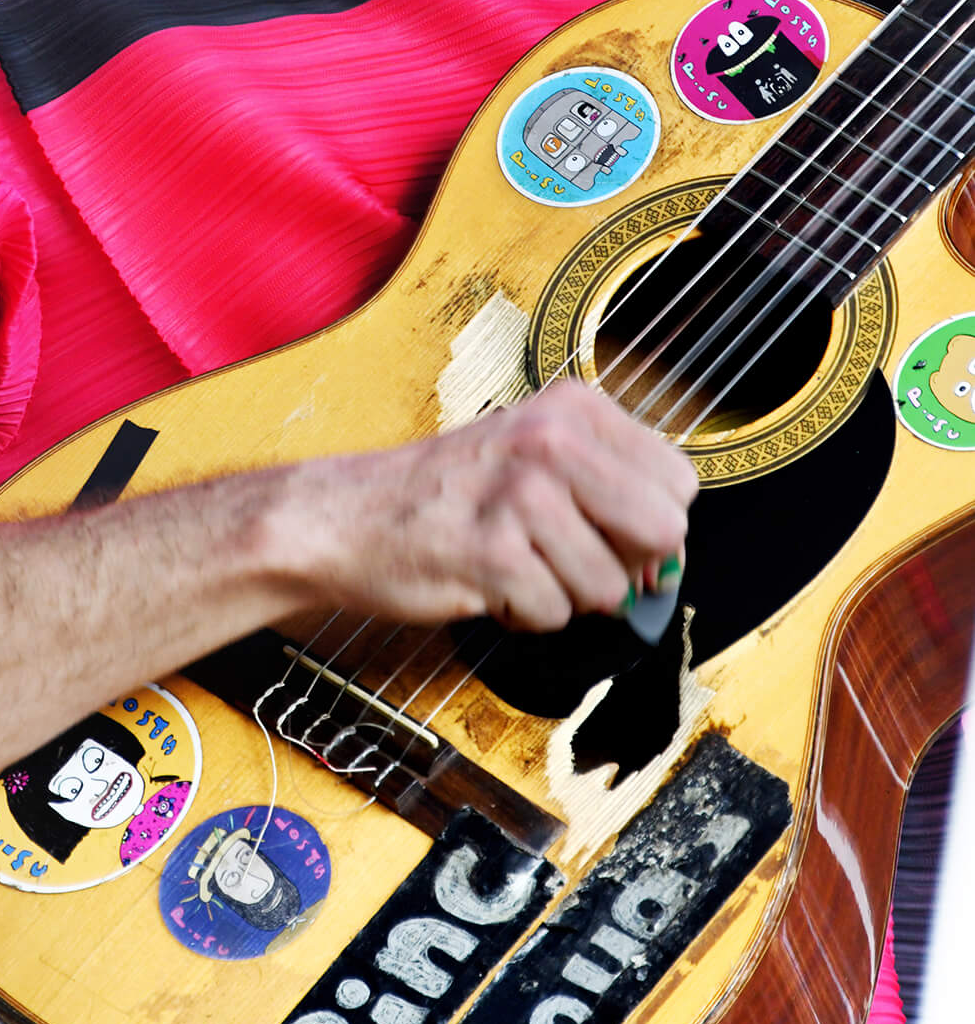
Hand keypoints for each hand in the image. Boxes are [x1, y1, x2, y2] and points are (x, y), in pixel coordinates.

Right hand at [315, 379, 694, 631]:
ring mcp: (523, 495)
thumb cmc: (444, 493)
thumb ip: (609, 490)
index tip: (604, 528)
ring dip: (565, 594)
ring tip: (515, 562)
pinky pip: (555, 614)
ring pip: (610, 587)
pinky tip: (488, 580)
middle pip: (663, 534)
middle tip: (565, 556)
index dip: (649, 523)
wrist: (345, 516)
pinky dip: (524, 614)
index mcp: (573, 409)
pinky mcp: (494, 552)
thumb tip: (670, 563)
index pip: (678, 482)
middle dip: (622, 565)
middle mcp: (552, 441)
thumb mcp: (535, 457)